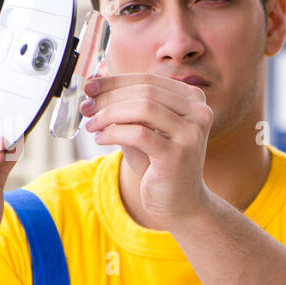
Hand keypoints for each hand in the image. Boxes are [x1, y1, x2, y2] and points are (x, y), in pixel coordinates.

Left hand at [81, 73, 213, 227]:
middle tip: (86, 107)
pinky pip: (138, 134)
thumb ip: (124, 108)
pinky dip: (114, 133)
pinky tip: (101, 138)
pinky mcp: (178, 154)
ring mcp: (191, 133)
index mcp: (193, 100)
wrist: (180, 204)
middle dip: (109, 97)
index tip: (90, 87)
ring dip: (109, 114)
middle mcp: (199, 113)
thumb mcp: (143, 129)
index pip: (149, 80)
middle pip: (145, 91)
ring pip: (142, 108)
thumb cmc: (160, 166)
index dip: (115, 81)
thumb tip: (94, 85)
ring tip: (92, 124)